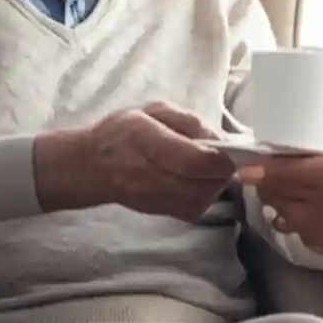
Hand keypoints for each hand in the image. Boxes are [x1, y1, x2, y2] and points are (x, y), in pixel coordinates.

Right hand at [36, 101, 235, 221]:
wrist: (91, 167)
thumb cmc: (121, 132)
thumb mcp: (152, 110)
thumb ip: (187, 120)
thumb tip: (218, 137)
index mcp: (145, 140)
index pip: (192, 160)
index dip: (220, 158)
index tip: (232, 150)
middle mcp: (149, 174)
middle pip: (202, 184)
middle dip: (223, 172)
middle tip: (226, 158)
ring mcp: (153, 198)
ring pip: (201, 200)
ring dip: (216, 185)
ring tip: (211, 169)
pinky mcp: (159, 212)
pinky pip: (194, 210)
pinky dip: (205, 197)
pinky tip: (200, 182)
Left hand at [239, 153, 322, 251]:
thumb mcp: (313, 169)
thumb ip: (278, 174)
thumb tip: (243, 175)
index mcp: (292, 212)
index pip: (265, 188)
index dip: (271, 171)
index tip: (284, 158)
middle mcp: (300, 230)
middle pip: (279, 203)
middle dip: (283, 187)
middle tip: (303, 168)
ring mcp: (318, 238)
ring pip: (294, 217)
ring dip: (297, 202)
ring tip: (314, 185)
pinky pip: (314, 228)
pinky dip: (316, 216)